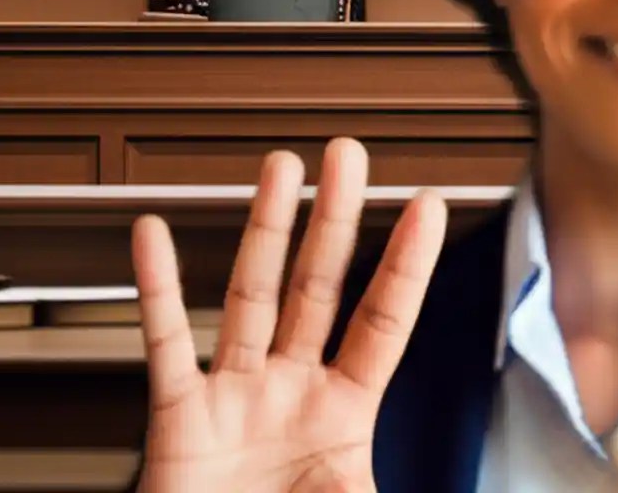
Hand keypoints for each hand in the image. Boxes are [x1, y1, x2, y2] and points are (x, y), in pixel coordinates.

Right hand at [133, 138, 446, 491]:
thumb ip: (378, 485)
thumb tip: (462, 489)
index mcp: (344, 414)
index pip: (384, 321)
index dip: (406, 264)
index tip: (425, 207)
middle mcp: (291, 391)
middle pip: (320, 286)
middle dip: (336, 220)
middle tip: (349, 159)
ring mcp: (237, 397)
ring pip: (252, 294)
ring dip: (264, 230)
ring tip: (279, 170)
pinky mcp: (180, 417)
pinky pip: (165, 343)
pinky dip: (157, 290)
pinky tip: (156, 237)